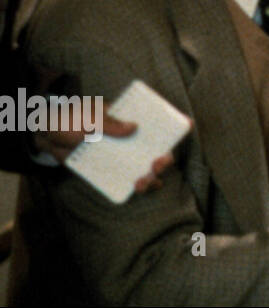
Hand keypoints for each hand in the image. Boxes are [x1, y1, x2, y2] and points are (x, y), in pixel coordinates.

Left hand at [33, 111, 175, 194]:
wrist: (43, 133)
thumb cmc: (69, 118)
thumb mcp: (89, 118)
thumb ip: (109, 124)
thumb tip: (133, 128)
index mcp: (127, 119)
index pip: (154, 121)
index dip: (172, 123)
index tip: (187, 125)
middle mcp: (127, 137)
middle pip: (152, 149)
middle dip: (162, 159)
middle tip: (158, 164)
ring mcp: (117, 154)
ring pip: (140, 168)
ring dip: (148, 177)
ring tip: (142, 182)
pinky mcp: (104, 168)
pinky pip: (121, 179)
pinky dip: (128, 186)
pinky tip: (131, 189)